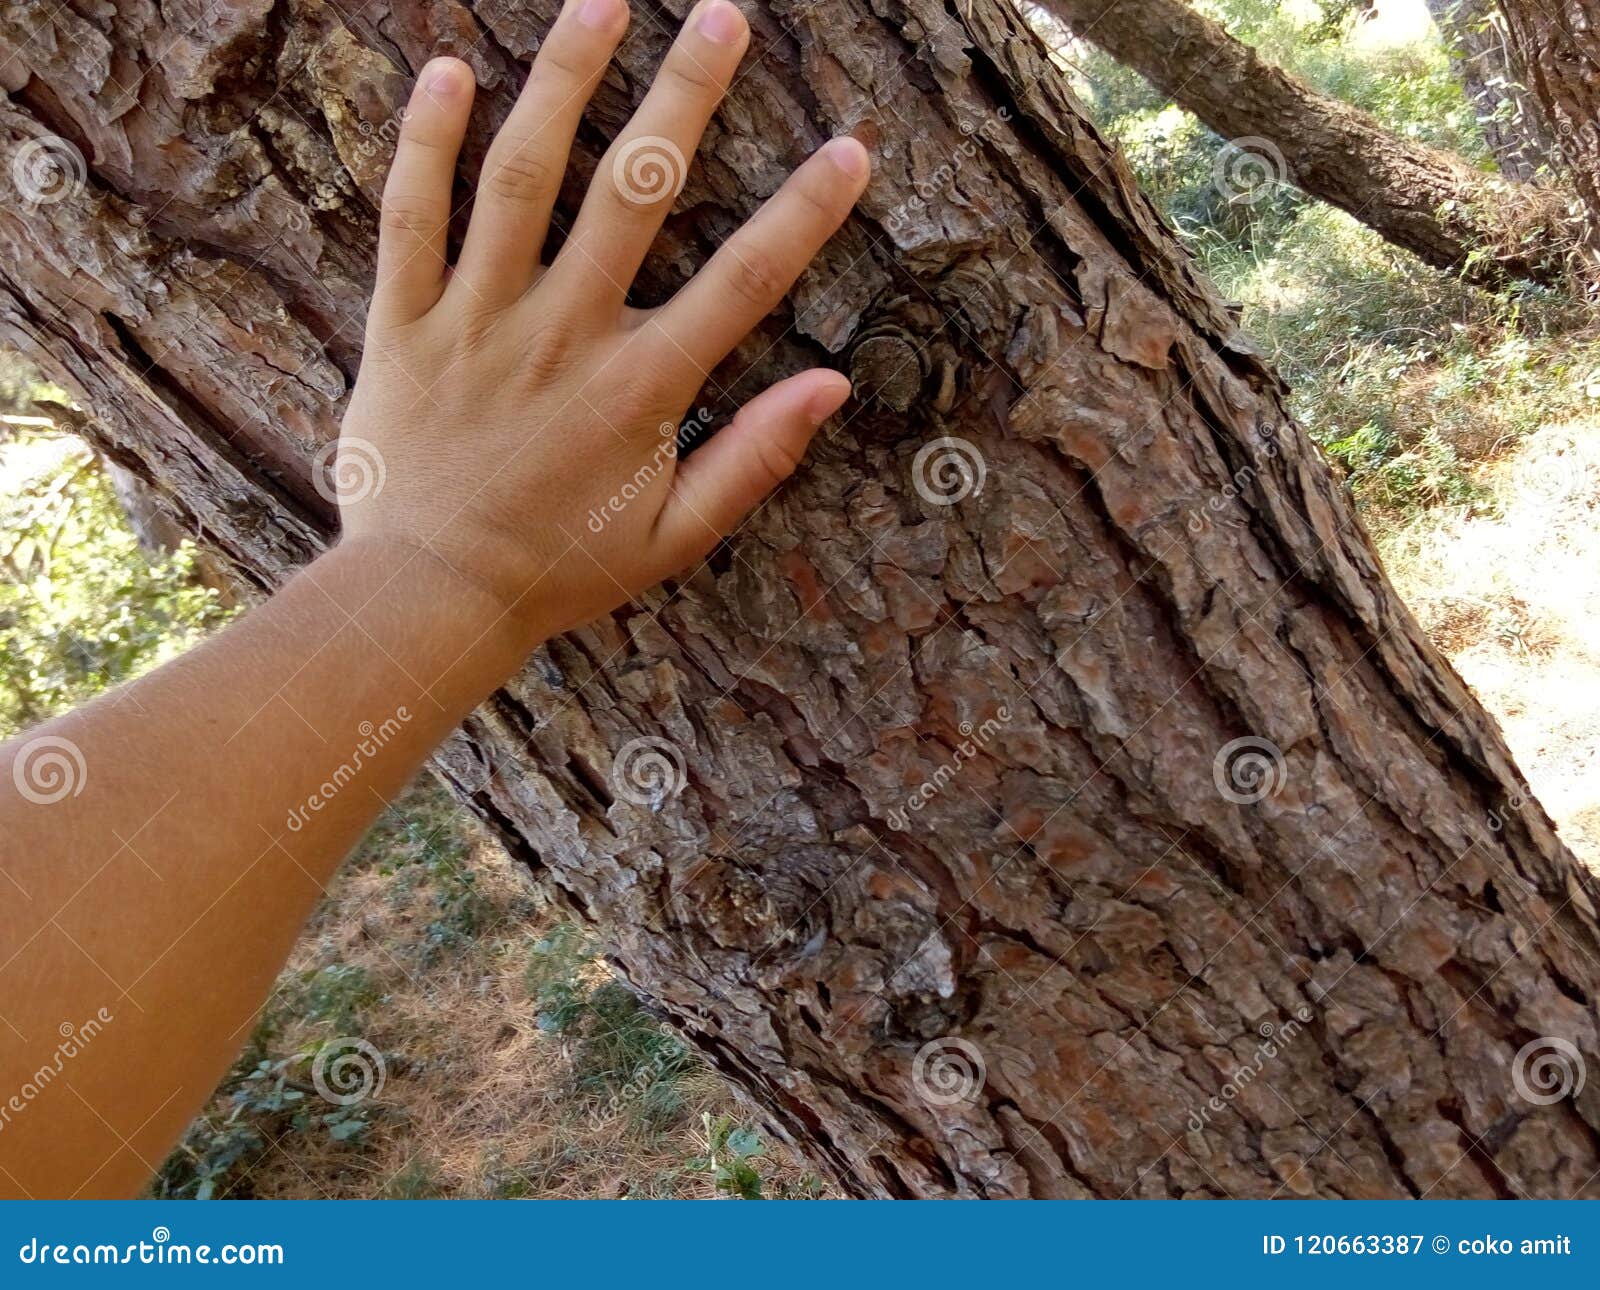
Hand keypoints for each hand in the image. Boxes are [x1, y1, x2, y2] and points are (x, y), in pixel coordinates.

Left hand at [335, 0, 869, 642]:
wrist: (427, 598)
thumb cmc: (560, 570)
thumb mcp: (675, 536)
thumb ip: (754, 460)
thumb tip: (829, 386)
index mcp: (641, 387)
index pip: (743, 282)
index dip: (805, 212)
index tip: (851, 149)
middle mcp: (565, 334)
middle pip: (636, 191)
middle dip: (687, 95)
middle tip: (723, 17)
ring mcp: (480, 320)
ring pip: (522, 176)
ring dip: (564, 81)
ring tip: (600, 4)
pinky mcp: (406, 322)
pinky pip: (411, 216)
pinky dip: (425, 141)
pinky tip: (449, 70)